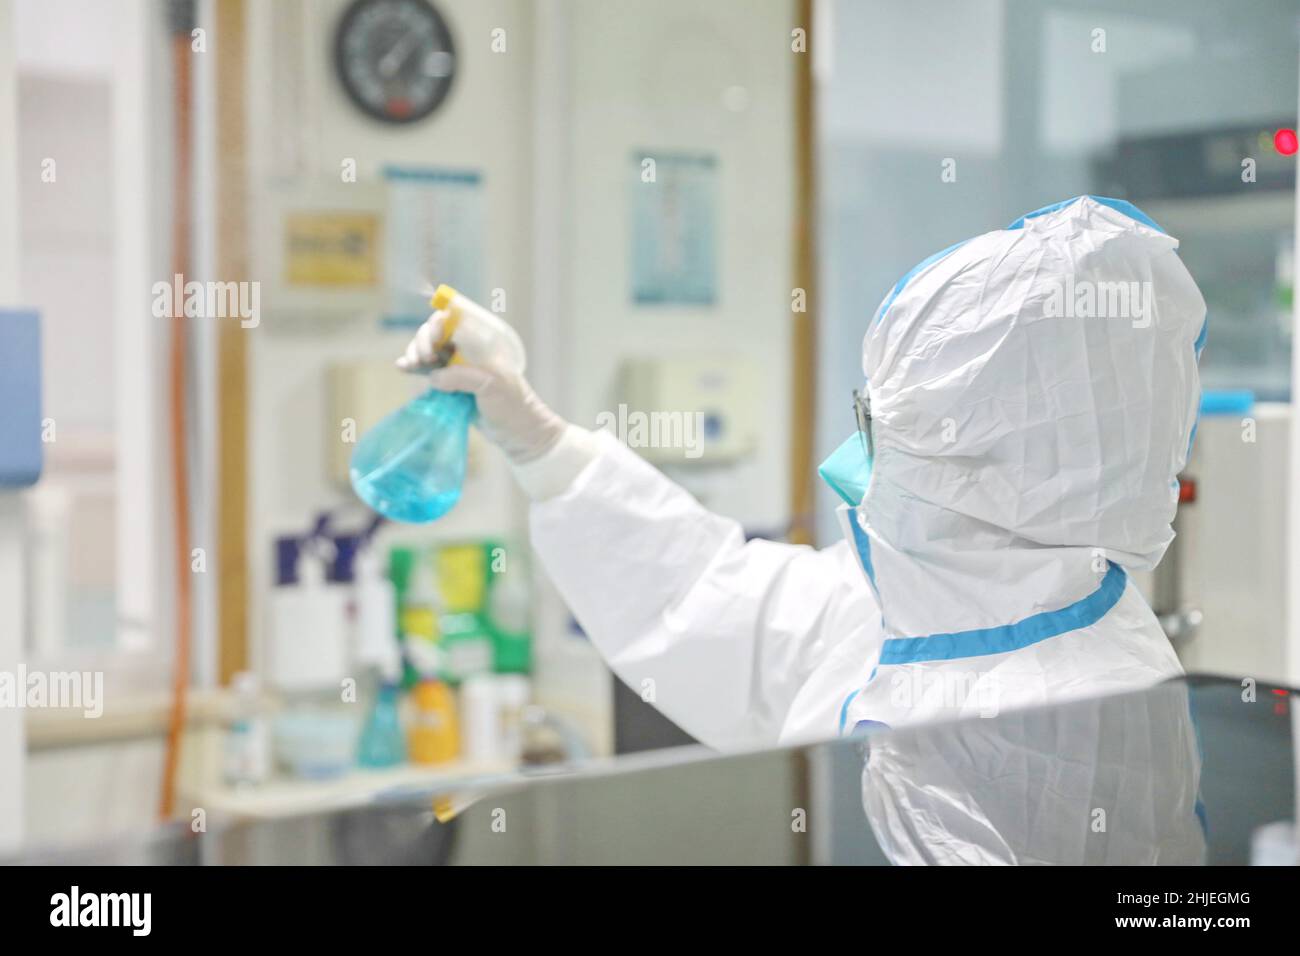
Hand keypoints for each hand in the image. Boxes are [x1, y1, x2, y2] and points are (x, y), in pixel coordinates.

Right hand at [397, 309, 566, 463]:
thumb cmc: (511, 405)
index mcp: (481, 344)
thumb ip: (463, 377)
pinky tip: (402, 367)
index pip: (454, 320)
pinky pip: (427, 371)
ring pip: (428, 351)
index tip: (434, 341)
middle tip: (423, 359)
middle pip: (436, 333)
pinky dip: (413, 367)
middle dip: (424, 341)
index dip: (439, 324)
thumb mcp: (492, 386)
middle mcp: (467, 351)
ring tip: (409, 365)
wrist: (516, 433)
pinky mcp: (449, 384)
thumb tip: (434, 377)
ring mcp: (457, 367)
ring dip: (415, 353)